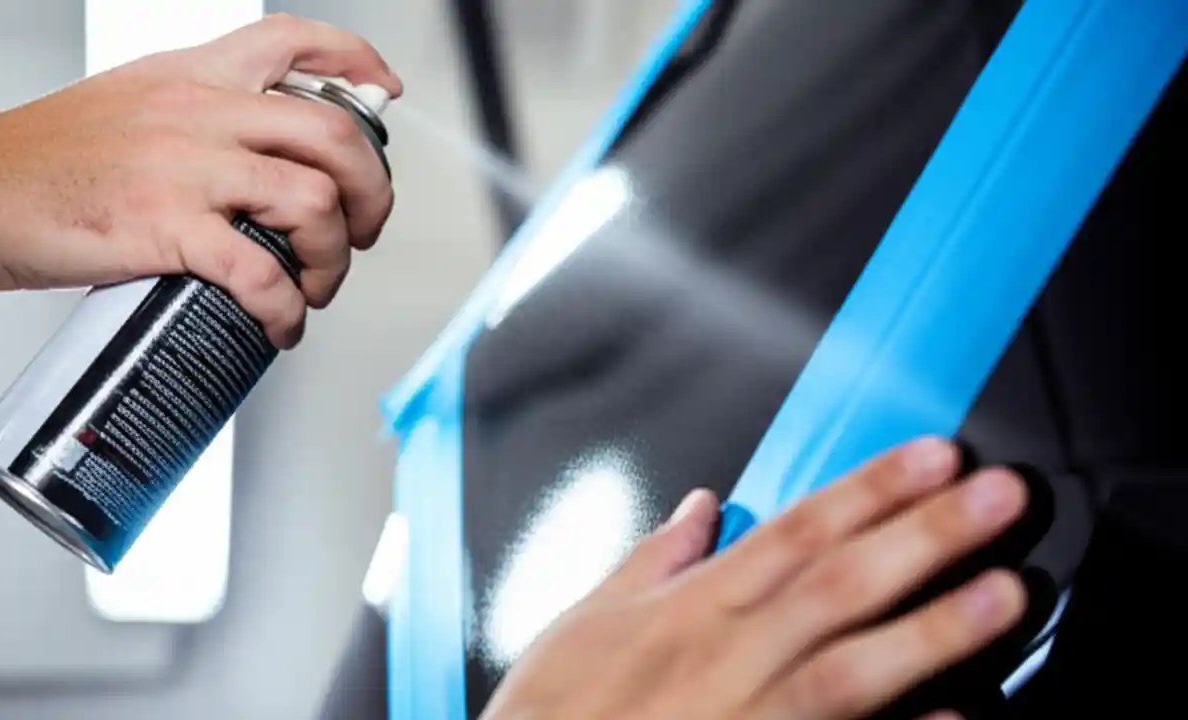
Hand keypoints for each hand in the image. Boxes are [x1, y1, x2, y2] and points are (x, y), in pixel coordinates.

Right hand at [0, 13, 400, 347]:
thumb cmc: (43, 159)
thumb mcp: (134, 105)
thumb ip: (200, 115)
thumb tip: (262, 152)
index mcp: (193, 75)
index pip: (294, 42)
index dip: (356, 63)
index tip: (386, 92)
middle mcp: (198, 111)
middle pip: (333, 131)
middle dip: (372, 190)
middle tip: (364, 227)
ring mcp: (183, 168)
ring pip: (311, 200)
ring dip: (333, 257)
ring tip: (315, 284)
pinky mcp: (161, 227)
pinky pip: (257, 271)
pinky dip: (285, 307)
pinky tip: (278, 322)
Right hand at [483, 437, 1029, 719]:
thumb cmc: (555, 715)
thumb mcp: (584, 619)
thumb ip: (651, 560)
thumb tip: (697, 508)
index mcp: (691, 608)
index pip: (796, 529)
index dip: (870, 488)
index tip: (932, 456)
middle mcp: (727, 656)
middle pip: (840, 582)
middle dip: (925, 533)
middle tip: (999, 495)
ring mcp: (750, 717)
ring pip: (852, 666)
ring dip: (933, 628)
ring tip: (1003, 591)